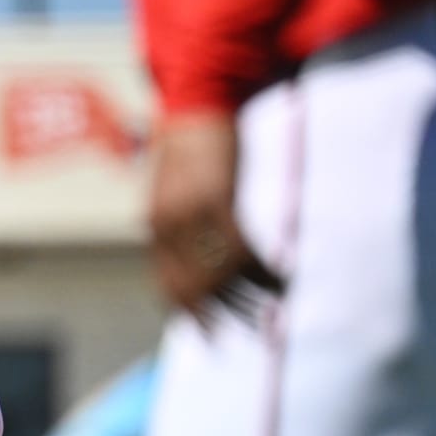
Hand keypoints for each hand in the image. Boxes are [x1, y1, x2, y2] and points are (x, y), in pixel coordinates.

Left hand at [146, 111, 283, 322]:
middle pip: (194, 285)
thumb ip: (176, 219)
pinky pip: (238, 248)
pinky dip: (261, 270)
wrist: (195, 99)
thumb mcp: (174, 186)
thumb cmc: (189, 142)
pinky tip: (280, 280)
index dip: (190, 312)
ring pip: (219, 272)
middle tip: (253, 330)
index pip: (168, 283)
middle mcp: (166, 224)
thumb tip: (182, 249)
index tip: (209, 336)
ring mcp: (188, 212)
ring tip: (274, 308)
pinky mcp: (215, 198)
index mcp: (155, 224)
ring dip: (250, 296)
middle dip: (224, 313)